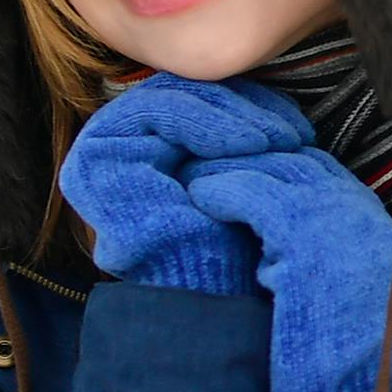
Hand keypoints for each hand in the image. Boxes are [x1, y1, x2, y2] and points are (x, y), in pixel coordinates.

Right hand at [56, 74, 313, 293]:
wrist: (208, 298)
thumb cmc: (231, 246)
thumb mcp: (236, 174)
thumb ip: (228, 132)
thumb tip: (261, 93)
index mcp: (144, 149)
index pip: (195, 100)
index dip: (248, 105)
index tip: (298, 129)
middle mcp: (115, 148)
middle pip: (182, 94)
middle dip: (244, 107)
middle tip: (292, 133)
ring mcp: (98, 151)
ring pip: (172, 98)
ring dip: (233, 114)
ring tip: (278, 141)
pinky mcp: (93, 158)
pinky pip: (156, 113)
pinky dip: (208, 121)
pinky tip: (251, 145)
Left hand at [183, 143, 391, 391]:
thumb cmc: (343, 379)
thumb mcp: (348, 309)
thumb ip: (331, 267)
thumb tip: (285, 248)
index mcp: (389, 239)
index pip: (331, 178)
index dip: (284, 171)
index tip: (248, 173)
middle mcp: (370, 221)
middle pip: (305, 164)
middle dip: (257, 160)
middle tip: (213, 161)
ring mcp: (341, 224)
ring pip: (278, 171)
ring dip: (232, 170)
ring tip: (198, 176)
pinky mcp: (305, 236)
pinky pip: (254, 195)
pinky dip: (223, 191)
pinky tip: (200, 196)